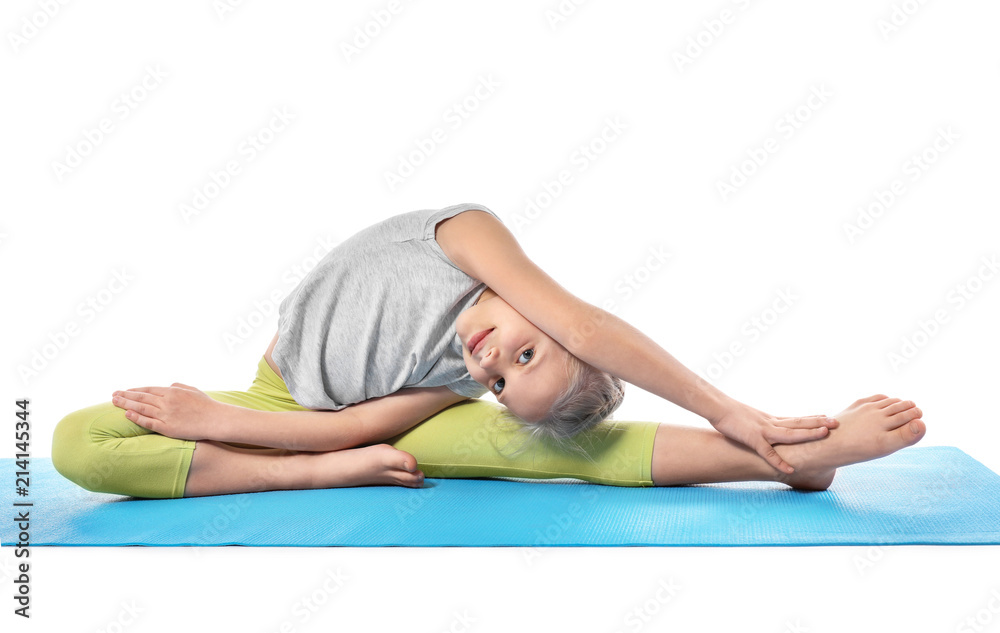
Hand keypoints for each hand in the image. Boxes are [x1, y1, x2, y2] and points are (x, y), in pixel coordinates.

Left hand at [111, 383, 219, 441]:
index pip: (148, 389)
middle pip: (141, 397)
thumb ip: (178, 386)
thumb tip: (168, 385)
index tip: (125, 390)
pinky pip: (148, 422)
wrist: (216, 419)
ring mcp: (166, 414)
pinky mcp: (168, 427)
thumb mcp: (193, 390)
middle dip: (126, 395)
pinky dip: (137, 418)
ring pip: (141, 408)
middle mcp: (167, 401)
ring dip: (126, 404)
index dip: (135, 389)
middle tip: (113, 395)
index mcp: (172, 391)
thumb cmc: (207, 405)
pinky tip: (127, 414)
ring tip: (114, 402)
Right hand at [708, 403, 838, 473]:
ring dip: (808, 434)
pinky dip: (779, 461)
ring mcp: (763, 431)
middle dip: (818, 423)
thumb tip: (760, 428)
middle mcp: (770, 423)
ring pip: (790, 433)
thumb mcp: (747, 418)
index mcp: (769, 420)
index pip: (794, 419)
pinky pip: (768, 452)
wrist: (716, 407)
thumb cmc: (728, 413)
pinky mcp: (752, 439)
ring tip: (825, 434)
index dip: (811, 419)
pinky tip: (790, 469)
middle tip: (837, 422)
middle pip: (798, 422)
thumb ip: (757, 424)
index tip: (826, 417)